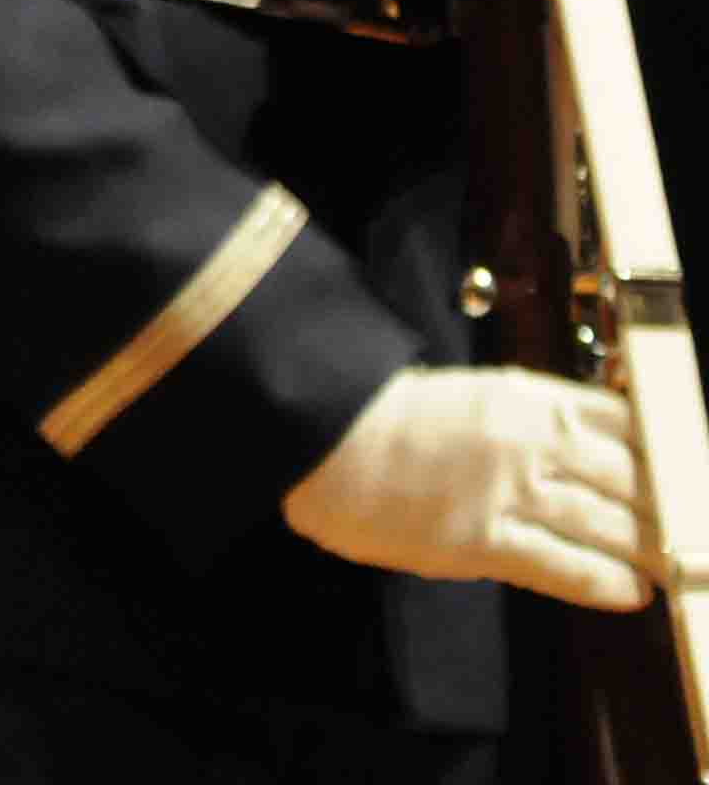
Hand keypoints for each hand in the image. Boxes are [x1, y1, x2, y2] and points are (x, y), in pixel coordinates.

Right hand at [283, 365, 649, 610]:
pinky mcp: (481, 541)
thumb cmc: (381, 411)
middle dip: (668, 507)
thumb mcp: (471, 393)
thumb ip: (530, 415)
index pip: (624, 422)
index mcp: (526, 399)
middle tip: (689, 530)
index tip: (682, 471)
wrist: (314, 432)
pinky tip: (628, 593)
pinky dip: (601, 582)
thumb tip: (589, 443)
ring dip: (648, 550)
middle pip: (630, 478)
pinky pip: (561, 566)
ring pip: (607, 526)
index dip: (663, 451)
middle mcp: (528, 443)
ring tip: (673, 568)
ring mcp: (507, 494)